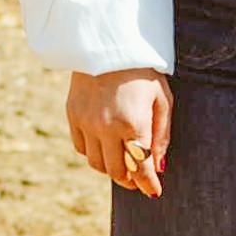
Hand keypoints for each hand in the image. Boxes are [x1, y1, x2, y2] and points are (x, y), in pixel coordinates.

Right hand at [67, 67, 171, 196]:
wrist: (109, 43)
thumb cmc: (143, 71)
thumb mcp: (162, 99)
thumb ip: (162, 135)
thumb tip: (160, 166)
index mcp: (133, 123)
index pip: (140, 168)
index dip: (148, 184)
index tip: (154, 192)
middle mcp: (106, 127)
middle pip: (116, 171)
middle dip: (130, 180)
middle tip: (138, 180)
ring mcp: (86, 122)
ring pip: (96, 164)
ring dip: (111, 169)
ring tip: (123, 163)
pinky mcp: (72, 115)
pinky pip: (81, 148)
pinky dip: (94, 153)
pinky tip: (105, 146)